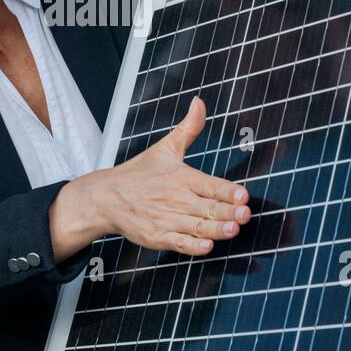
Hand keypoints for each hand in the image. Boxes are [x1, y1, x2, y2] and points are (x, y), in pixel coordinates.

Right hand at [51, 96, 249, 256]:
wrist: (106, 197)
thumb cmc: (139, 174)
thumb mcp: (164, 148)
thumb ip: (188, 128)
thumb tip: (199, 102)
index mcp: (181, 177)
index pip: (209, 184)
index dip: (226, 190)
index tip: (242, 194)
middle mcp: (175, 199)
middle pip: (207, 207)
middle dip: (227, 212)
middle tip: (244, 214)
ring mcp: (166, 220)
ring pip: (197, 227)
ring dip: (216, 230)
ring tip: (232, 230)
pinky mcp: (157, 237)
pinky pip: (178, 244)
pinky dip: (192, 246)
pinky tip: (206, 247)